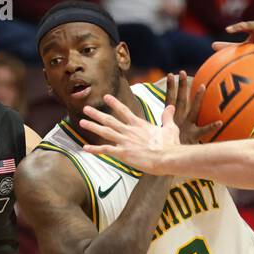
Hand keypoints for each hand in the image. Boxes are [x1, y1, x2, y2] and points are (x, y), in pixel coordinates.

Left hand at [80, 73, 219, 170]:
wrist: (167, 157)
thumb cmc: (170, 145)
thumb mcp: (170, 128)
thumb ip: (167, 117)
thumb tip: (171, 107)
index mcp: (139, 124)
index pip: (124, 110)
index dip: (114, 103)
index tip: (105, 96)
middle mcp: (129, 131)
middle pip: (109, 120)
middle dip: (97, 114)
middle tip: (86, 108)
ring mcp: (125, 141)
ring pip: (105, 132)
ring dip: (92, 126)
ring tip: (82, 122)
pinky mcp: (123, 153)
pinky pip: (105, 150)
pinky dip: (94, 149)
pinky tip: (84, 148)